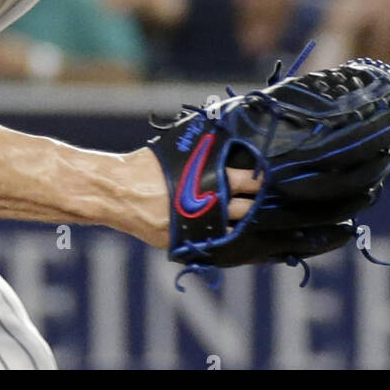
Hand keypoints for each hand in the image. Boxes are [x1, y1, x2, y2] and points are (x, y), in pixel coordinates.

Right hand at [124, 147, 260, 248]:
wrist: (119, 191)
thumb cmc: (146, 166)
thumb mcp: (178, 151)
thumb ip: (202, 153)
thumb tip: (222, 142)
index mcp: (208, 179)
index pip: (246, 181)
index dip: (260, 181)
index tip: (269, 180)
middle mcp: (207, 206)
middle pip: (245, 210)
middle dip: (259, 207)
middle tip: (270, 204)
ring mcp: (197, 229)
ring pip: (234, 233)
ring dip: (247, 229)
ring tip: (262, 227)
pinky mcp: (185, 243)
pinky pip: (214, 246)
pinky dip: (227, 244)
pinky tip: (240, 245)